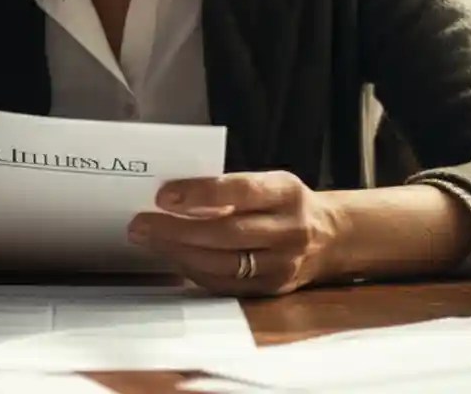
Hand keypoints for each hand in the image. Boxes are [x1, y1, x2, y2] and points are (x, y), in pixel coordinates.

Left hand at [128, 171, 343, 295]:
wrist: (330, 236)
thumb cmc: (283, 203)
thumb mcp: (268, 182)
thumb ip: (229, 188)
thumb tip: (171, 195)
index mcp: (286, 193)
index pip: (241, 191)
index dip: (200, 194)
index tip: (163, 196)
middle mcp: (289, 230)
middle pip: (226, 233)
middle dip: (176, 230)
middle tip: (140, 224)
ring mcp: (283, 264)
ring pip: (223, 263)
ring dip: (178, 252)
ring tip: (148, 240)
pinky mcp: (272, 288)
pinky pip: (225, 284)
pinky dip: (193, 270)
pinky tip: (172, 256)